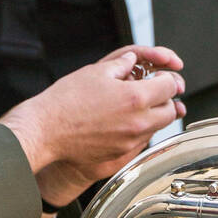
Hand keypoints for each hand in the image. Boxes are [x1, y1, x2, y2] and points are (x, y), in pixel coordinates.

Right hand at [0, 45, 184, 209]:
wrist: (48, 132)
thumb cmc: (67, 101)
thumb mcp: (96, 72)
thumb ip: (121, 65)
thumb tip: (133, 61)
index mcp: (135, 99)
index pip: (168, 88)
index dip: (167, 80)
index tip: (162, 78)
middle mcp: (138, 124)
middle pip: (169, 112)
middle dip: (166, 101)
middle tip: (157, 93)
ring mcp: (131, 143)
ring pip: (156, 129)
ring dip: (154, 117)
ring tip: (142, 107)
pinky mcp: (121, 156)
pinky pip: (141, 143)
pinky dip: (140, 131)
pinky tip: (127, 123)